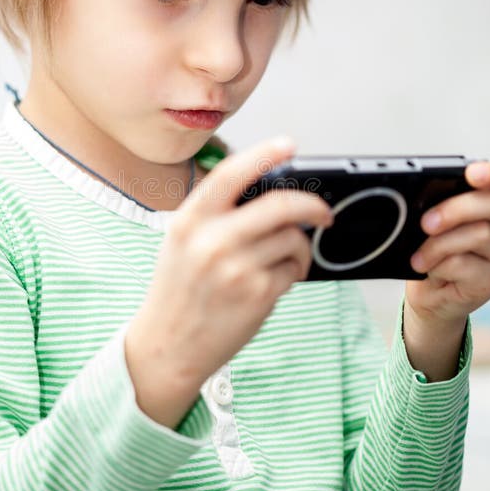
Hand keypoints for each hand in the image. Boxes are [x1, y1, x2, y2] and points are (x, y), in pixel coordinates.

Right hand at [125, 137, 332, 426]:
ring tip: (283, 262)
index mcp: (190, 220)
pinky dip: (292, 273)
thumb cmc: (177, 291)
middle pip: (281, 205)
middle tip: (322, 212)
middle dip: (312, 205)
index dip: (264, 154)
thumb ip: (215, 213)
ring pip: (293, 239)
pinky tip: (271, 283)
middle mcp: (212, 240)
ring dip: (298, 249)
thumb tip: (270, 191)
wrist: (166, 345)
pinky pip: (293, 270)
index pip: (232, 174)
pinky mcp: (257, 295)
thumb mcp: (181, 241)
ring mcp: (236, 268)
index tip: (288, 145)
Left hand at [402, 160, 489, 379]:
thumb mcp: (440, 224)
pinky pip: (463, 264)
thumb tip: (424, 194)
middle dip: (455, 209)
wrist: (432, 294)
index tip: (473, 173)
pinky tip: (432, 270)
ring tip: (420, 255)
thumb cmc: (437, 251)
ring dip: (439, 244)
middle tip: (426, 222)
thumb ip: (443, 204)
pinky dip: (438, 265)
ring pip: (478, 234)